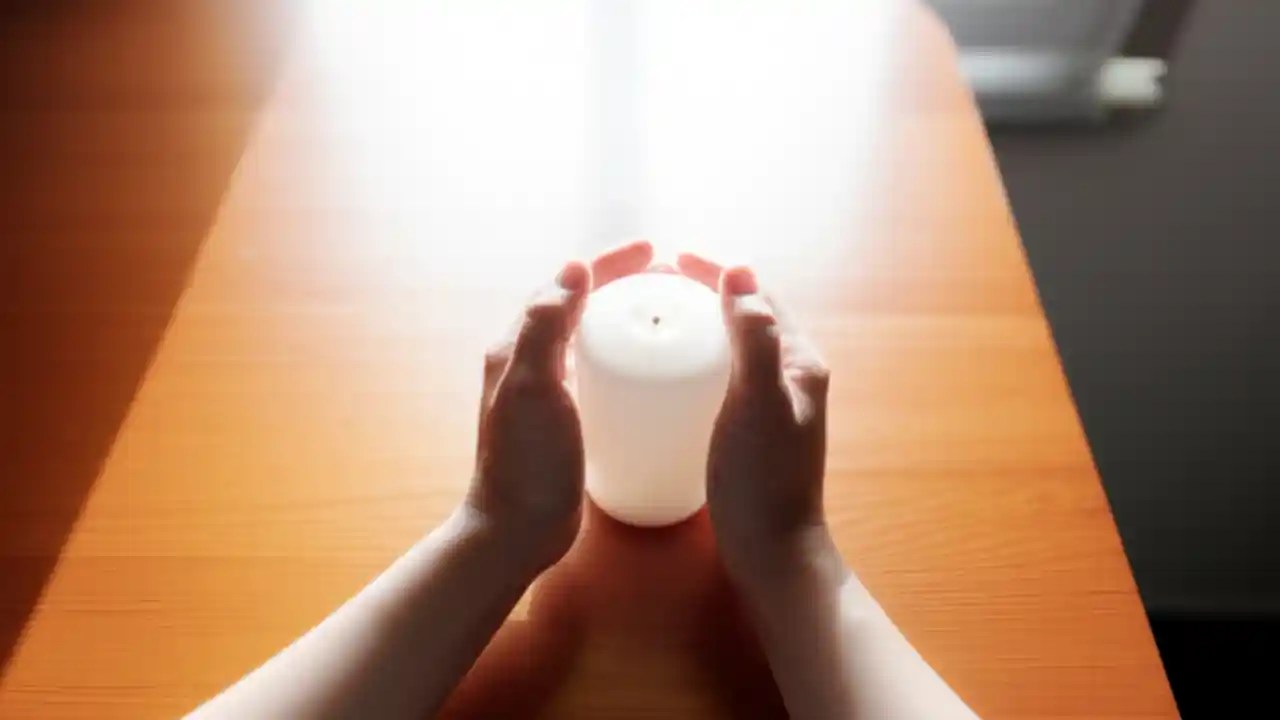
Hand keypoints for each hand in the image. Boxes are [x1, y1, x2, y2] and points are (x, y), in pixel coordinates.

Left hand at [467, 241, 653, 574]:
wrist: (515, 533)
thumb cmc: (525, 464)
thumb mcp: (532, 388)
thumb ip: (545, 327)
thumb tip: (574, 268)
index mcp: (517, 347)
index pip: (565, 286)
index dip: (607, 263)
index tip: (652, 252)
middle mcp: (528, 362)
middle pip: (578, 305)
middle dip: (620, 283)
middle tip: (668, 279)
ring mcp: (547, 392)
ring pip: (588, 337)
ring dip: (622, 317)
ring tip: (665, 313)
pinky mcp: (566, 419)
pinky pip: (598, 372)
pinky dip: (624, 359)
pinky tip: (652, 372)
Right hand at [677, 254, 839, 588]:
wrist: (773, 553)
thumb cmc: (764, 480)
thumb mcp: (759, 403)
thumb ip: (755, 338)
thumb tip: (738, 271)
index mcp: (801, 362)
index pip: (760, 296)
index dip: (717, 271)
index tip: (669, 261)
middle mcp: (791, 376)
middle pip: (745, 317)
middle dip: (702, 293)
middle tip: (652, 287)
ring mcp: (772, 404)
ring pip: (731, 347)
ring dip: (697, 325)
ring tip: (653, 320)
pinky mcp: (750, 429)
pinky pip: (719, 378)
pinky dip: (693, 363)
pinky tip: (662, 376)